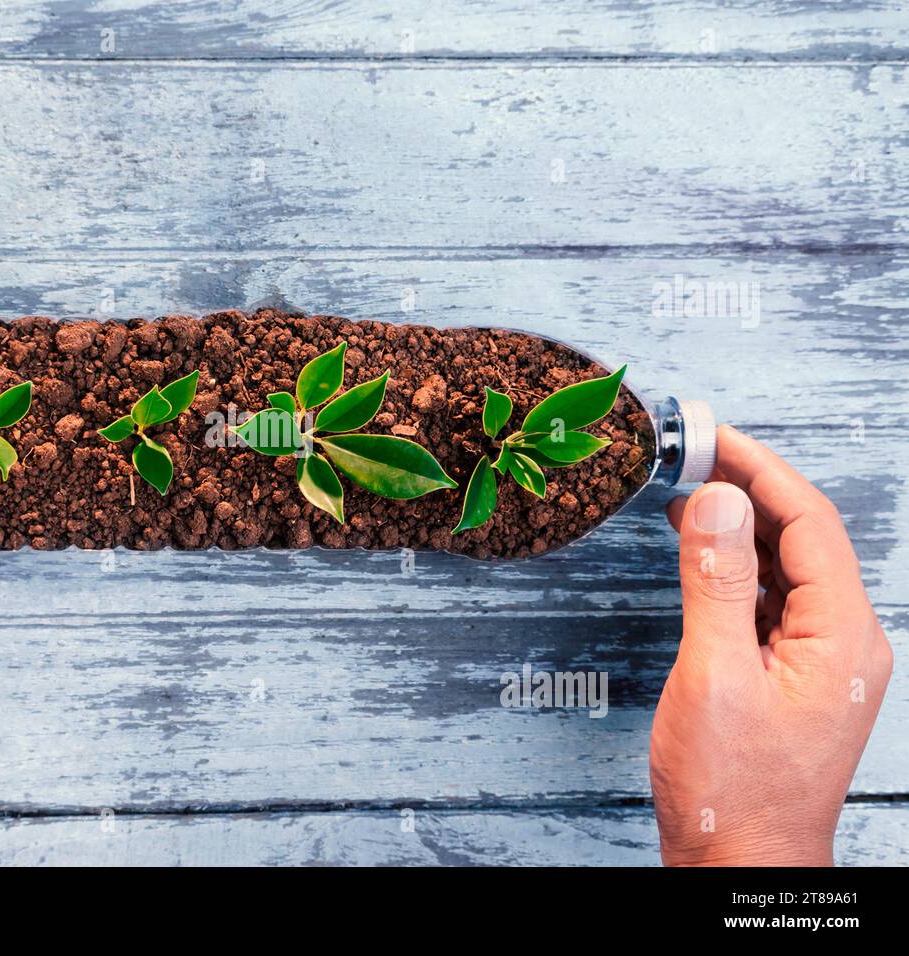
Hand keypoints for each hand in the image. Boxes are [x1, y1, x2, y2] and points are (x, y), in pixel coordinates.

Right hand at [650, 425, 891, 865]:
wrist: (741, 865)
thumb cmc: (734, 791)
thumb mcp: (715, 677)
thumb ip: (717, 583)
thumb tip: (715, 501)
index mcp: (843, 636)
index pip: (809, 522)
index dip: (761, 470)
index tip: (712, 437)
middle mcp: (846, 641)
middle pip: (803, 537)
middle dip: (749, 489)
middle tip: (691, 455)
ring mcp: (824, 659)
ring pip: (787, 567)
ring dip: (739, 527)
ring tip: (687, 493)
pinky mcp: (796, 675)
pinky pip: (773, 601)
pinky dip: (735, 568)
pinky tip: (700, 554)